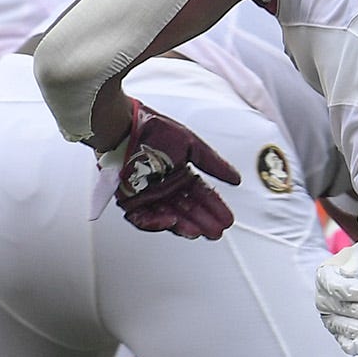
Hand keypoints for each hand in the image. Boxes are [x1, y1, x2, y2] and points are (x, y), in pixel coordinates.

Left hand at [98, 99, 239, 239]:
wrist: (122, 126)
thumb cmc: (152, 129)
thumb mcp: (192, 145)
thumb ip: (214, 164)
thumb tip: (235, 177)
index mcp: (180, 173)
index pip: (201, 195)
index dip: (215, 207)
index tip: (226, 218)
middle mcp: (165, 186)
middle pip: (187, 210)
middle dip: (203, 222)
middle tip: (215, 230)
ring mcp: (147, 194)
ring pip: (168, 217)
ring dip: (183, 225)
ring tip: (197, 231)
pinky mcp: (129, 200)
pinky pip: (142, 218)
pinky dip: (155, 223)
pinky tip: (171, 221)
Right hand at [316, 233, 357, 355]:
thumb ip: (357, 261)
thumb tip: (348, 272)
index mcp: (325, 276)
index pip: (338, 288)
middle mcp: (322, 297)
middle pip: (343, 309)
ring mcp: (329, 315)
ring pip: (343, 327)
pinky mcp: (337, 330)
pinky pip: (341, 339)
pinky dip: (350, 344)